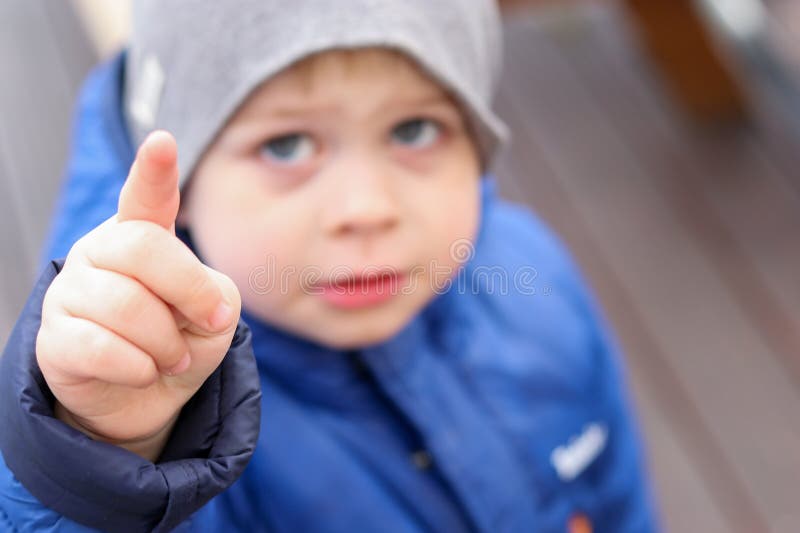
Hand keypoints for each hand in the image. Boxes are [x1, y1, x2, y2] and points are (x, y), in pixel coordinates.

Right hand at [36, 130, 240, 461]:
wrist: (145, 398)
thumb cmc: (182, 340)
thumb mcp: (214, 313)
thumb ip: (210, 291)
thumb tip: (189, 301)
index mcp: (143, 236)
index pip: (147, 197)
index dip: (154, 171)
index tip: (162, 142)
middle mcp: (100, 253)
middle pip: (144, 249)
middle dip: (188, 292)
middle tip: (207, 324)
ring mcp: (71, 292)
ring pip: (126, 306)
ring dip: (167, 344)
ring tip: (172, 357)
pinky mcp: (53, 337)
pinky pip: (102, 348)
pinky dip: (140, 369)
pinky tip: (143, 372)